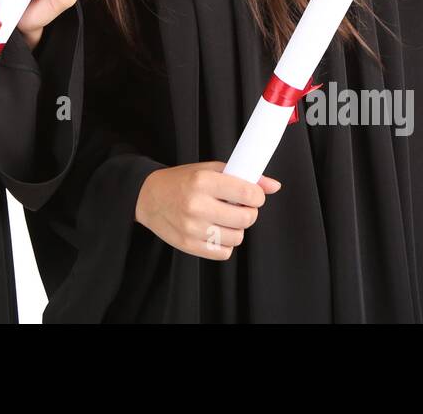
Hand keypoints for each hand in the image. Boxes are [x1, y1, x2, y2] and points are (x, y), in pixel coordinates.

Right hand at [135, 161, 281, 260]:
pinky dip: (224, 243)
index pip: (248, 194)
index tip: (252, 195)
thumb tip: (274, 186)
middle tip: (238, 207)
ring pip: (237, 237)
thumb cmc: (182, 181)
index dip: (257, 196)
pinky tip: (214, 230)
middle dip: (248, 212)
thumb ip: (242, 176)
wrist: (148, 197)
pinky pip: (224, 252)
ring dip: (236, 229)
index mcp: (203, 181)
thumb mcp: (209, 170)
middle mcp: (197, 205)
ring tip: (223, 218)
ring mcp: (192, 228)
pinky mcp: (189, 245)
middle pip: (246, 218)